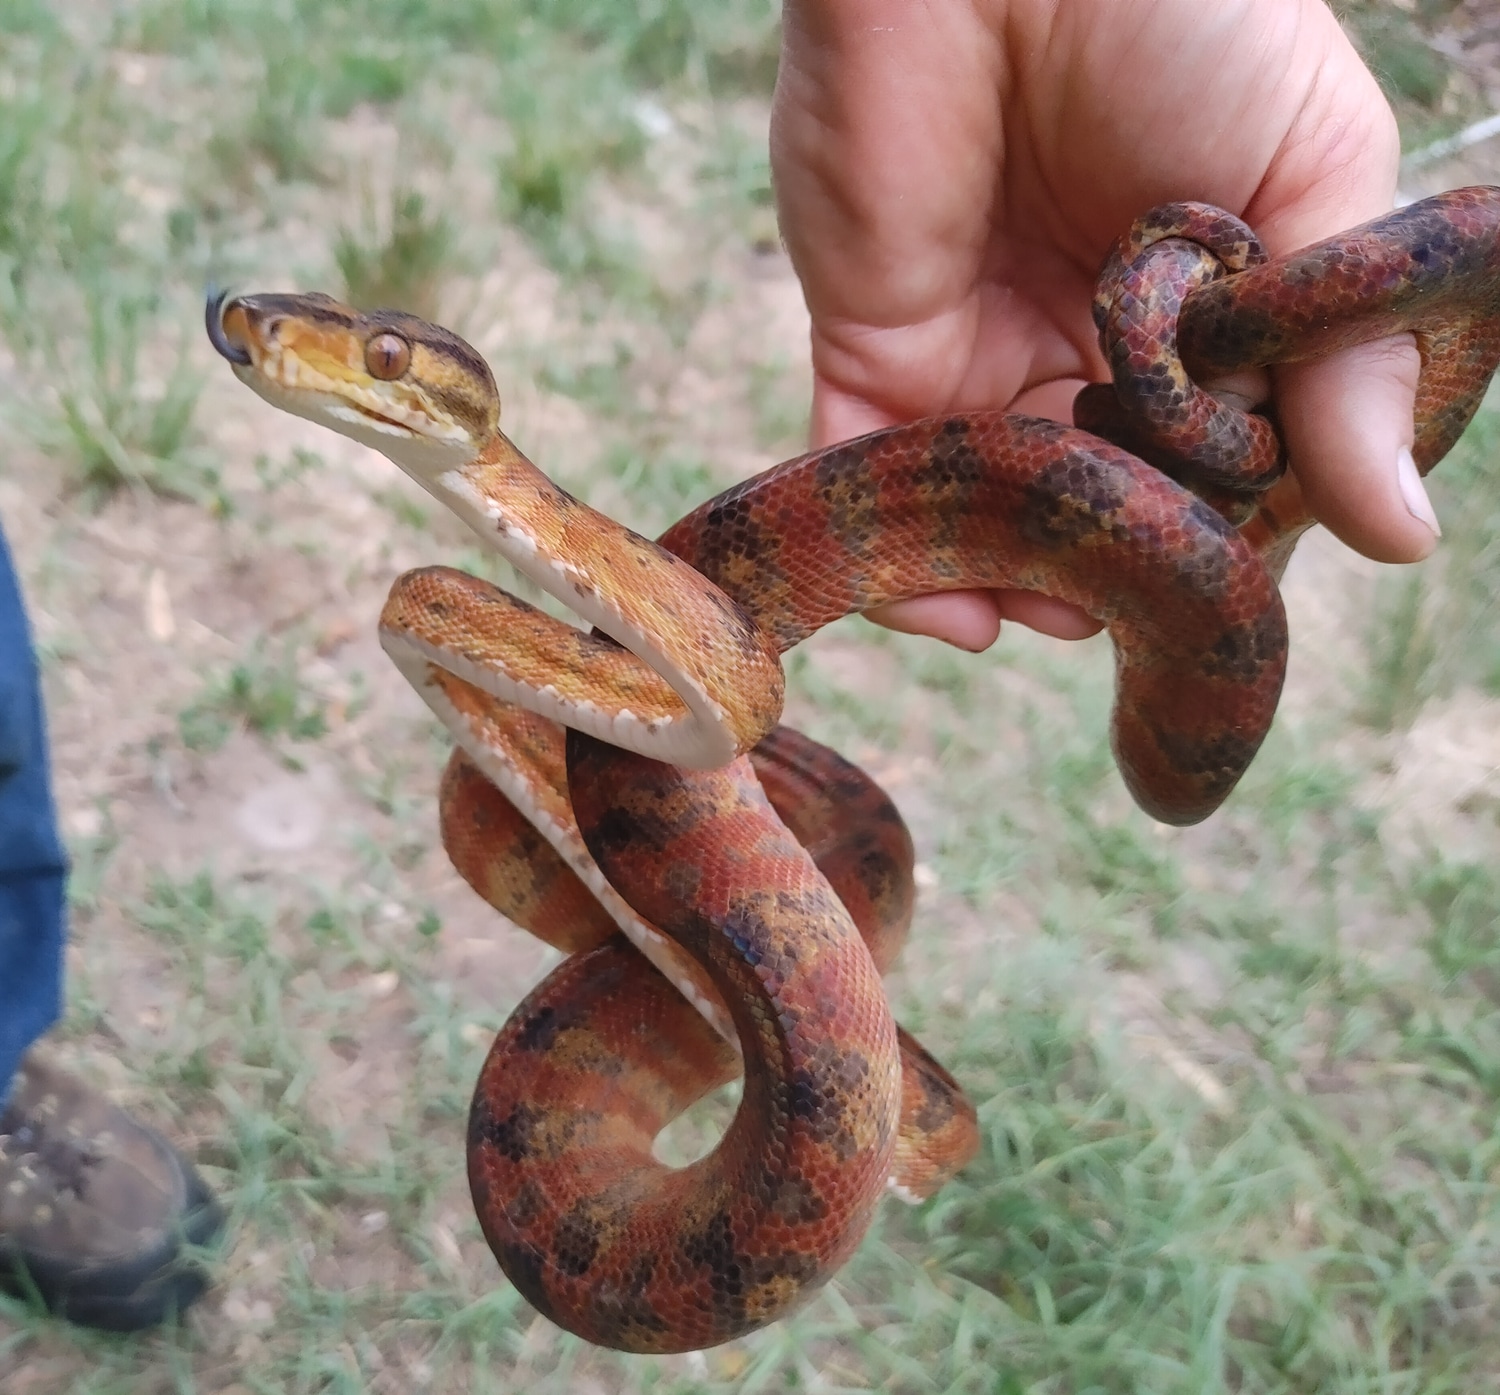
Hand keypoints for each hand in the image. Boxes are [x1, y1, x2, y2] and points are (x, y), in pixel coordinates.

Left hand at [771, 0, 1429, 650]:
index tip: (1230, 562)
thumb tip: (1402, 539)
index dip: (1223, 527)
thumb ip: (1340, 361)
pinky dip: (902, 565)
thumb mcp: (1311, 177)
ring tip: (1050, 606)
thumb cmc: (1181, 18)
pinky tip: (959, 612)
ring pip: (990, 515)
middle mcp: (1082, 350)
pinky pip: (872, 479)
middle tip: (1135, 590)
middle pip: (1099, 507)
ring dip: (1016, 582)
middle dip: (1117, 566)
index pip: (1214, 467)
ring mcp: (971, 355)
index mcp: (1196, 316)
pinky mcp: (869, 349)